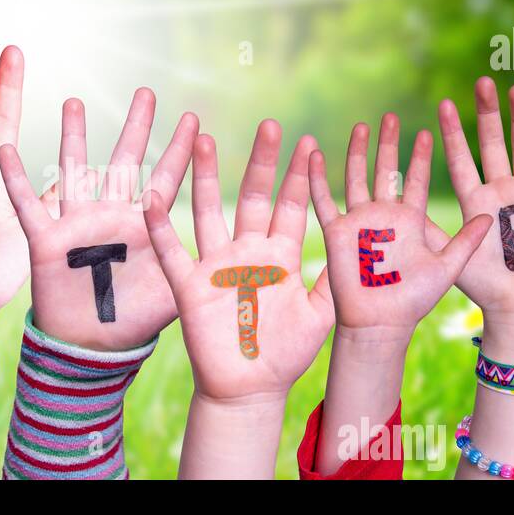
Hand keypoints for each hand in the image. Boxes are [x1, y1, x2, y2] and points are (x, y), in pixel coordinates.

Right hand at [0, 89, 197, 350]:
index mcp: (144, 225)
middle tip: (148, 92)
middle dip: (137, 127)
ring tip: (73, 102)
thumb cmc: (134, 322)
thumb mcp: (173, 294)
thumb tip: (237, 258)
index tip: (196, 119)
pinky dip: (15, 180)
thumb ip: (195, 269)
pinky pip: (27, 206)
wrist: (90, 349)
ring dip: (74, 137)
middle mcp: (112, 216)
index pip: (166, 179)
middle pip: (126, 162)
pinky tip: (5, 150)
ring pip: (76, 171)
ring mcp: (79, 225)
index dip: (180, 151)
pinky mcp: (47, 241)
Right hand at [143, 120, 333, 400]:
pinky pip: (172, 252)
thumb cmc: (287, 355)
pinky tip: (151, 199)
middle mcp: (248, 252)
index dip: (300, 176)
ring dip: (206, 176)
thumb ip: (334, 278)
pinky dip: (161, 228)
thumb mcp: (322, 314)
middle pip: (254, 197)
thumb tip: (362, 248)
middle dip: (261, 162)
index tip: (310, 141)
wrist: (249, 391)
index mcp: (281, 256)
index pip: (292, 207)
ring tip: (204, 138)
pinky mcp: (191, 286)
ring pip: (209, 211)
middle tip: (269, 123)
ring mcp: (218, 265)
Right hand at [308, 113, 490, 336]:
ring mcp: (358, 222)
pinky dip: (316, 178)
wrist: (381, 323)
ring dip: (357, 152)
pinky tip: (313, 154)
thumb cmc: (415, 301)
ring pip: (355, 178)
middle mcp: (383, 216)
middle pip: (384, 171)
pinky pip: (324, 201)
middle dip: (388, 144)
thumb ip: (466, 240)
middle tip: (391, 116)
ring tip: (361, 126)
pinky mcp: (336, 232)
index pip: (414, 180)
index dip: (420, 157)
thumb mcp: (448, 266)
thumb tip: (489, 215)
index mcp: (410, 220)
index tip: (428, 131)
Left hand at [434, 78, 513, 322]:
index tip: (442, 104)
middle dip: (487, 114)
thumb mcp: (448, 256)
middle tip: (481, 82)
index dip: (452, 133)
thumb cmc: (483, 288)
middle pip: (492, 145)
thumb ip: (427, 231)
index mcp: (474, 201)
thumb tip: (392, 208)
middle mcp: (500, 192)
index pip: (460, 159)